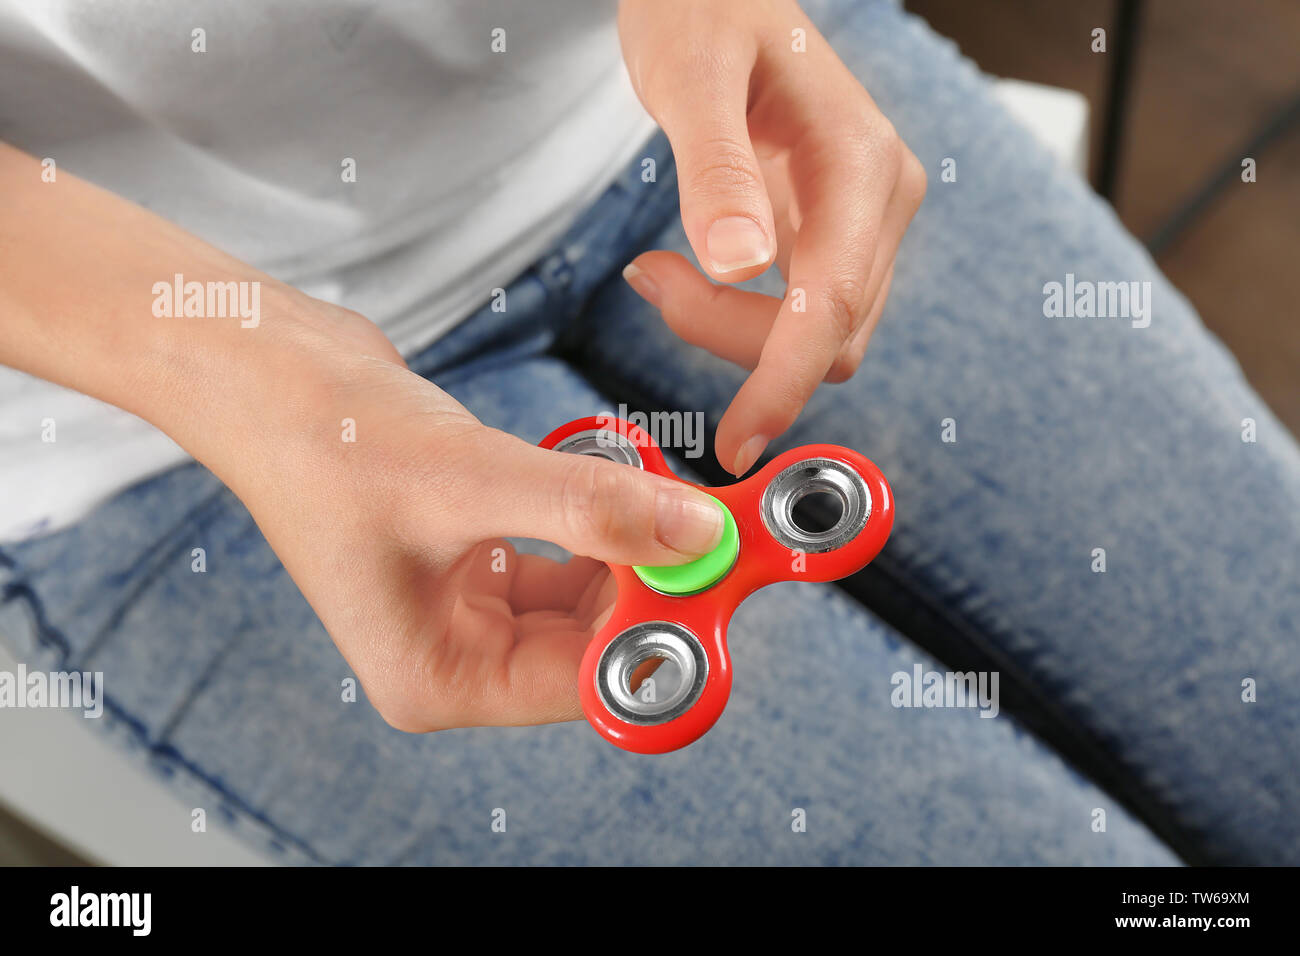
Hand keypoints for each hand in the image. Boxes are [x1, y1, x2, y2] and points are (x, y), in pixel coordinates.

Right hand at [0, 144, 725, 732]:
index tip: (722, 569)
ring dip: (631, 540)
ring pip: (591, 592)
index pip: (586, 681)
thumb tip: (699, 539)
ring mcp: (468, 606)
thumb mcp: (470, 479)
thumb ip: (590, 510)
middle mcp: (456, 656)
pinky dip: (600, 513)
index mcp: (439, 677)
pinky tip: (610, 469)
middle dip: (655, 578)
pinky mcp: (480, 555)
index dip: (660, 627)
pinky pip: (568, 551)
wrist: (265, 370)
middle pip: (597, 641)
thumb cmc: (327, 439)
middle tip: (710, 518)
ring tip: (651, 480)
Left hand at [617, 0, 925, 474]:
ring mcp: (865, 218)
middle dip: (734, 342)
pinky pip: (802, 309)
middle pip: (826, 335)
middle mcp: (881, 199)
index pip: (833, 307)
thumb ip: (716, 169)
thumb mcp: (690, 76)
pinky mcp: (836, 230)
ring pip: (817, 333)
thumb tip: (739, 265)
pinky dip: (742, 317)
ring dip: (734, 332)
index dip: (784, 384)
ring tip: (656, 272)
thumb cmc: (700, 11)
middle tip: (647, 280)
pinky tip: (686, 273)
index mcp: (860, 165)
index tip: (738, 441)